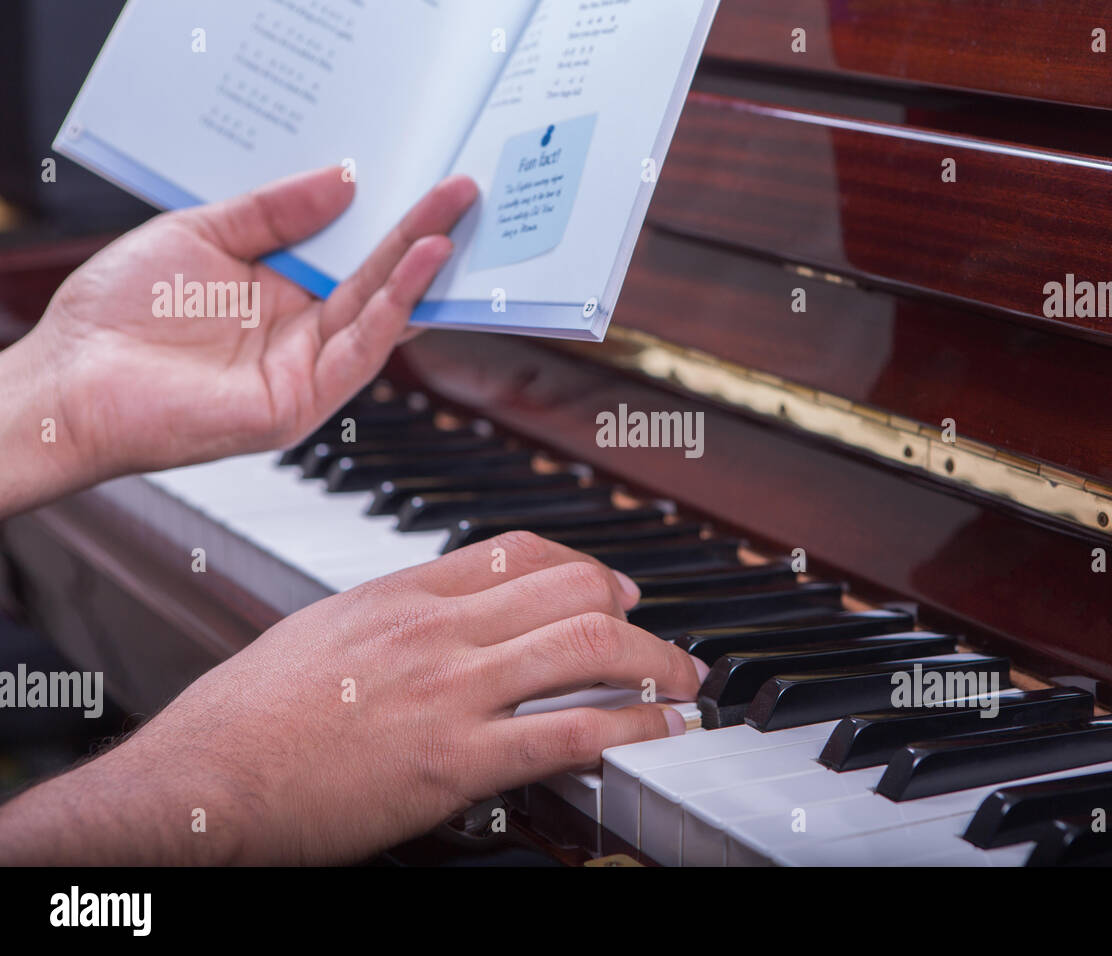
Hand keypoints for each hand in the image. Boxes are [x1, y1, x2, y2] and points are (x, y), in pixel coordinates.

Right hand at [0, 534, 706, 864]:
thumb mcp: (320, 632)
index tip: (607, 583)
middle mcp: (435, 630)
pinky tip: (662, 728)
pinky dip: (633, 724)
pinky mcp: (455, 761)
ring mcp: (450, 692)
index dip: (581, 565)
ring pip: (585, 649)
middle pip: (569, 588)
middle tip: (655, 628)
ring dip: (654, 661)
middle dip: (631, 606)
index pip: (518, 551)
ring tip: (683, 679)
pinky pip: (569, 729)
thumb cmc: (244, 717)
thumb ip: (391, 617)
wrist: (202, 782)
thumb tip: (442, 615)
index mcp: (400, 593)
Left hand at [4, 167, 475, 503]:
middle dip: (422, 235)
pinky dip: (393, 310)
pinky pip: (359, 352)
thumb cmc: (118, 314)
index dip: (391, 218)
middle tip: (463, 194)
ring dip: (418, 271)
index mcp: (279, 291)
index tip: (427, 180)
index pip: (351, 252)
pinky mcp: (300, 403)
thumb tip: (344, 180)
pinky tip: (414, 270)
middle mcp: (300, 332)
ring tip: (450, 227)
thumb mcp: (201, 232)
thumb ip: (273, 211)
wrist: (70, 379)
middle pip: (376, 279)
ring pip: (379, 316)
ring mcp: (304, 369)